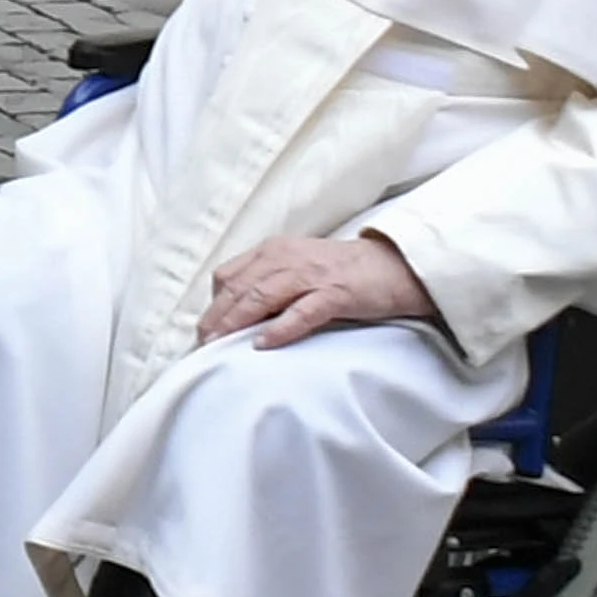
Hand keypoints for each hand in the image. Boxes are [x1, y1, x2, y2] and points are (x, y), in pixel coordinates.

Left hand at [205, 230, 433, 347]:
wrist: (394, 267)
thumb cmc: (342, 272)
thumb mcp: (297, 269)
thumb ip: (269, 283)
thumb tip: (237, 314)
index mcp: (274, 251)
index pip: (229, 275)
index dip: (213, 303)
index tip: (204, 329)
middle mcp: (286, 258)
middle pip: (239, 288)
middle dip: (217, 317)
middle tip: (202, 344)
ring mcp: (311, 275)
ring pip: (261, 297)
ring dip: (237, 322)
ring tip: (219, 345)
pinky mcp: (335, 294)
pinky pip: (301, 312)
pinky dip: (280, 328)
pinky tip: (263, 344)